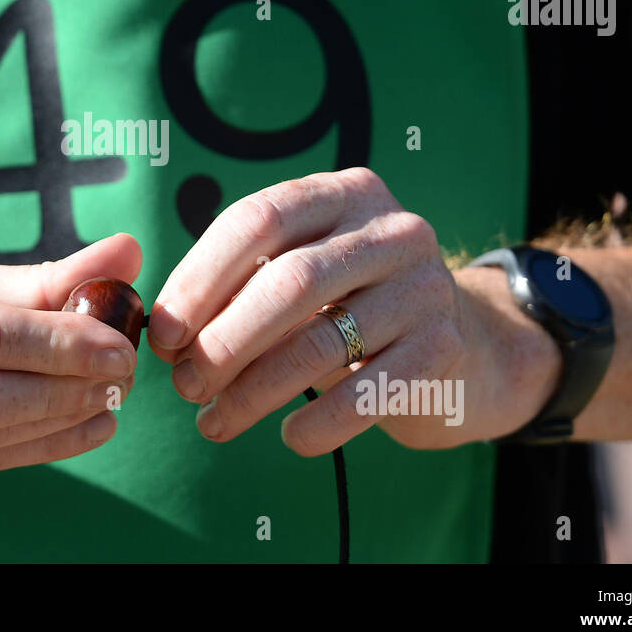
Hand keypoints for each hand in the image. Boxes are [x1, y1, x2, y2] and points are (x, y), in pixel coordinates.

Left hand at [147, 168, 561, 454]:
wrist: (467, 346)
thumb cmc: (353, 308)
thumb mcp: (304, 273)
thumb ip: (243, 285)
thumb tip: (164, 333)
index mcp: (342, 194)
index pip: (257, 220)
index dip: (200, 278)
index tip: (164, 334)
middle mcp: (390, 229)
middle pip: (286, 281)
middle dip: (222, 341)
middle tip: (185, 386)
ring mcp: (424, 285)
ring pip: (319, 341)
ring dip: (254, 391)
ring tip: (215, 421)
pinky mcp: (445, 347)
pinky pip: (367, 392)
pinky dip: (319, 421)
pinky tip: (290, 438)